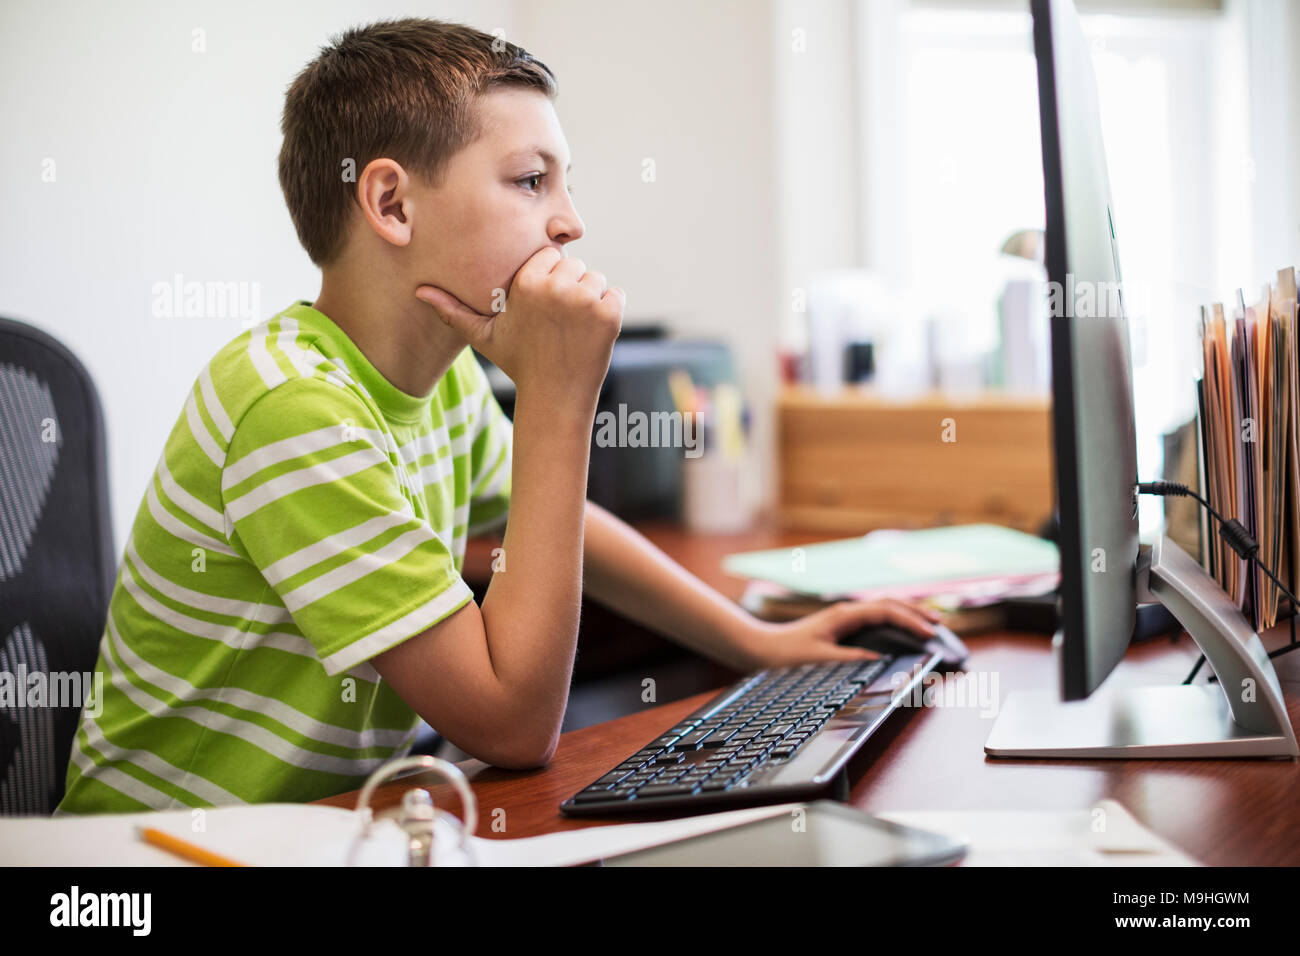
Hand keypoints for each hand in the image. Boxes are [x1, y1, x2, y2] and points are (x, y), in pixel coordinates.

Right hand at [415, 247, 624, 404]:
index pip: (549, 256)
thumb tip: (419, 291)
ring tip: (573, 328)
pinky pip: (616, 294)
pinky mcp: (610, 314)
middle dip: (569, 288)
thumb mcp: (484, 336)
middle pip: (573, 266)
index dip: (548, 279)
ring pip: (595, 279)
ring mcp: (585, 301)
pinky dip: (609, 311)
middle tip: (558, 321)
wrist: (554, 398)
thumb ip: (453, 310)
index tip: (543, 306)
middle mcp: (556, 287)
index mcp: (526, 283)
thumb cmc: (519, 364)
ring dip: (590, 299)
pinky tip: (590, 333)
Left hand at [738, 599, 942, 669]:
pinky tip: (905, 627)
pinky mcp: (844, 623)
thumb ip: (851, 659)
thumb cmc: (788, 654)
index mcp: (844, 615)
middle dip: (916, 612)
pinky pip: (876, 616)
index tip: (929, 633)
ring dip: (908, 613)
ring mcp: (846, 615)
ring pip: (884, 607)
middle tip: (941, 624)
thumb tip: (880, 660)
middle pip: (890, 604)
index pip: (886, 612)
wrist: (763, 647)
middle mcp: (847, 610)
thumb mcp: (820, 660)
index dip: (910, 621)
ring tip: (931, 622)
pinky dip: (895, 619)